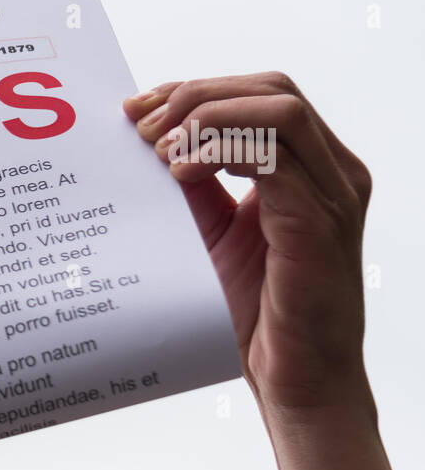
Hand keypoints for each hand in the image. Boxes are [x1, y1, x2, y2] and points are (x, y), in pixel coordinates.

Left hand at [123, 73, 372, 410]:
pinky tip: (179, 170)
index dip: (195, 89)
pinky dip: (221, 149)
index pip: (258, 94)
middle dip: (197, 94)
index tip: (137, 108)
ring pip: (278, 110)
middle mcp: (333, 172)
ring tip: (160, 148)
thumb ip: (195, 182)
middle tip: (142, 125)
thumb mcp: (211, 232)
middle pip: (271, 89)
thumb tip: (153, 137)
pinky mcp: (319, 224)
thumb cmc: (253, 313)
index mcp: (312, 167)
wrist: (290, 380)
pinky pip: (275, 159)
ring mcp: (334, 195)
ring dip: (208, 116)